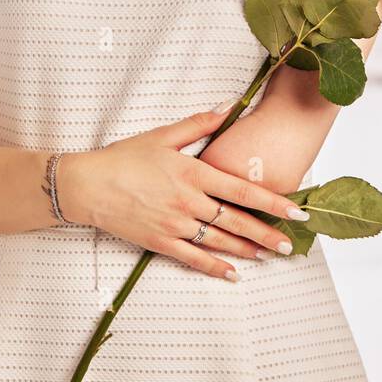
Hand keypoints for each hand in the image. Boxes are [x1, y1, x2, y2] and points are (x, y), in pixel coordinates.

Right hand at [56, 107, 309, 279]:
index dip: (272, 202)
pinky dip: (214, 267)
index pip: (241, 190)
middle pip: (236, 221)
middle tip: (290, 244)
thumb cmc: (123, 157)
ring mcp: (174, 224)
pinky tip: (232, 273)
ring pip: (219, 241)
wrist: (87, 186)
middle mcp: (188, 201)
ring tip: (268, 255)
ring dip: (246, 249)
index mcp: (192, 172)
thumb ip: (198, 123)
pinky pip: (193, 258)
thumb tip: (228, 107)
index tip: (295, 210)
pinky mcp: (159, 241)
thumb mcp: (162, 134)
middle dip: (266, 233)